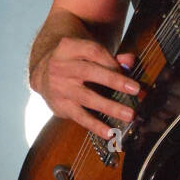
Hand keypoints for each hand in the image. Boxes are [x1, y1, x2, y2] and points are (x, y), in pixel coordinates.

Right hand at [32, 40, 179, 140]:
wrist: (44, 73)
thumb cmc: (74, 61)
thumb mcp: (87, 53)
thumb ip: (111, 57)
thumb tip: (130, 61)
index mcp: (68, 47)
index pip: (93, 51)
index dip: (112, 61)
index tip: (127, 69)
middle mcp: (60, 67)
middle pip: (89, 72)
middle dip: (114, 81)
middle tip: (135, 89)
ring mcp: (59, 88)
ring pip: (86, 97)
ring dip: (110, 106)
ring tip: (128, 114)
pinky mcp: (60, 106)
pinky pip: (80, 117)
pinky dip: (95, 125)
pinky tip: (109, 132)